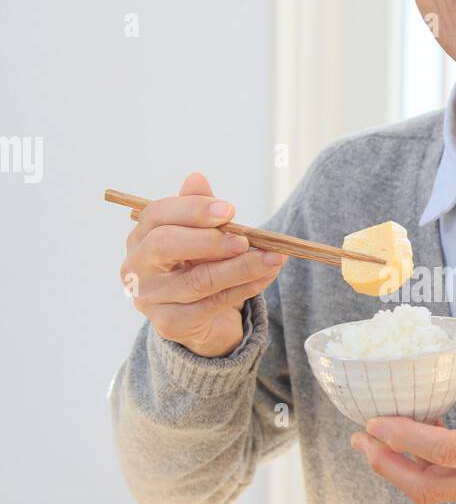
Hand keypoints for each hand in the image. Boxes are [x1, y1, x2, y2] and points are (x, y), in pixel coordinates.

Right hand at [118, 172, 286, 356]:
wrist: (198, 319)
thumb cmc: (195, 266)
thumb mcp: (197, 235)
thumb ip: (197, 208)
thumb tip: (197, 178)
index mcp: (139, 237)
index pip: (157, 215)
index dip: (193, 209)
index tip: (230, 210)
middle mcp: (136, 268)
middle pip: (165, 245)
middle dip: (210, 239)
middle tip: (245, 239)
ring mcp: (150, 299)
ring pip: (198, 280)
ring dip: (241, 267)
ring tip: (273, 257)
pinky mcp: (170, 324)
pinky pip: (213, 304)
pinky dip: (245, 288)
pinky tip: (265, 276)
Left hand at [349, 306, 455, 503]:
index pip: (446, 452)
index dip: (406, 438)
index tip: (374, 422)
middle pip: (427, 487)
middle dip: (387, 464)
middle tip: (359, 438)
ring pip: (439, 493)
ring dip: (407, 466)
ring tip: (383, 437)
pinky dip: (437, 469)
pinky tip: (428, 443)